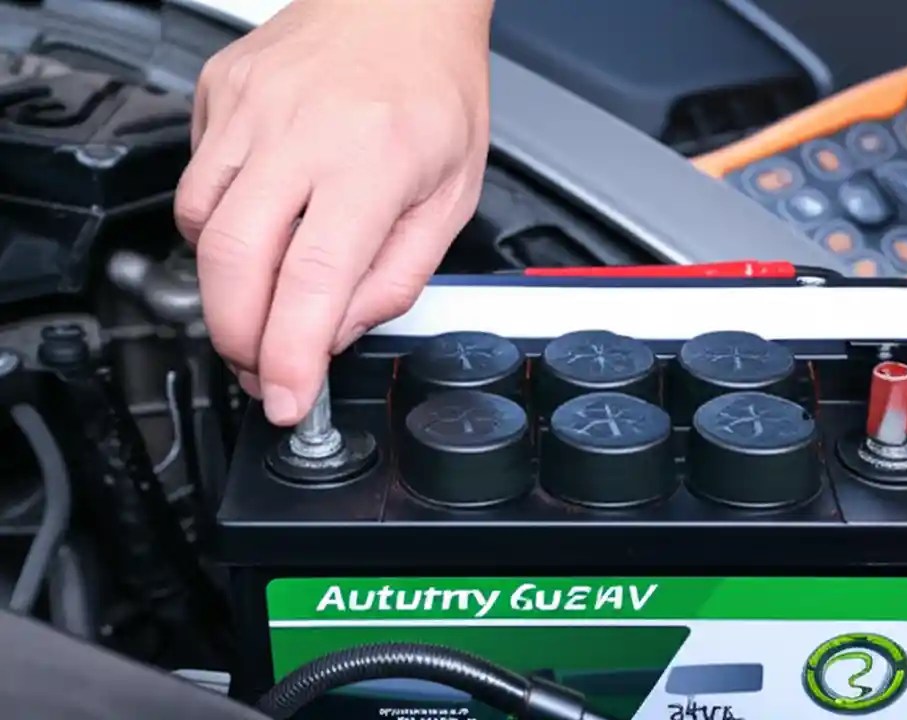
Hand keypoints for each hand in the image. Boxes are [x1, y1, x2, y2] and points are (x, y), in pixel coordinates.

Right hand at [176, 0, 491, 424]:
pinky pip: (196, 181)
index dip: (290, 355)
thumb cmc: (436, 90)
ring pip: (198, 225)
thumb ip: (396, 276)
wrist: (402, 1)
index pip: (313, 280)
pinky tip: (260, 222)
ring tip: (266, 297)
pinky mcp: (218, 94)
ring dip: (225, 285)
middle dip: (238, 336)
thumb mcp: (453, 195)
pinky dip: (217, 224)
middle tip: (264, 365)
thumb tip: (335, 334)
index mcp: (373, 160)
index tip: (287, 399)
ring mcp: (250, 108)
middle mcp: (301, 130)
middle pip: (231, 261)